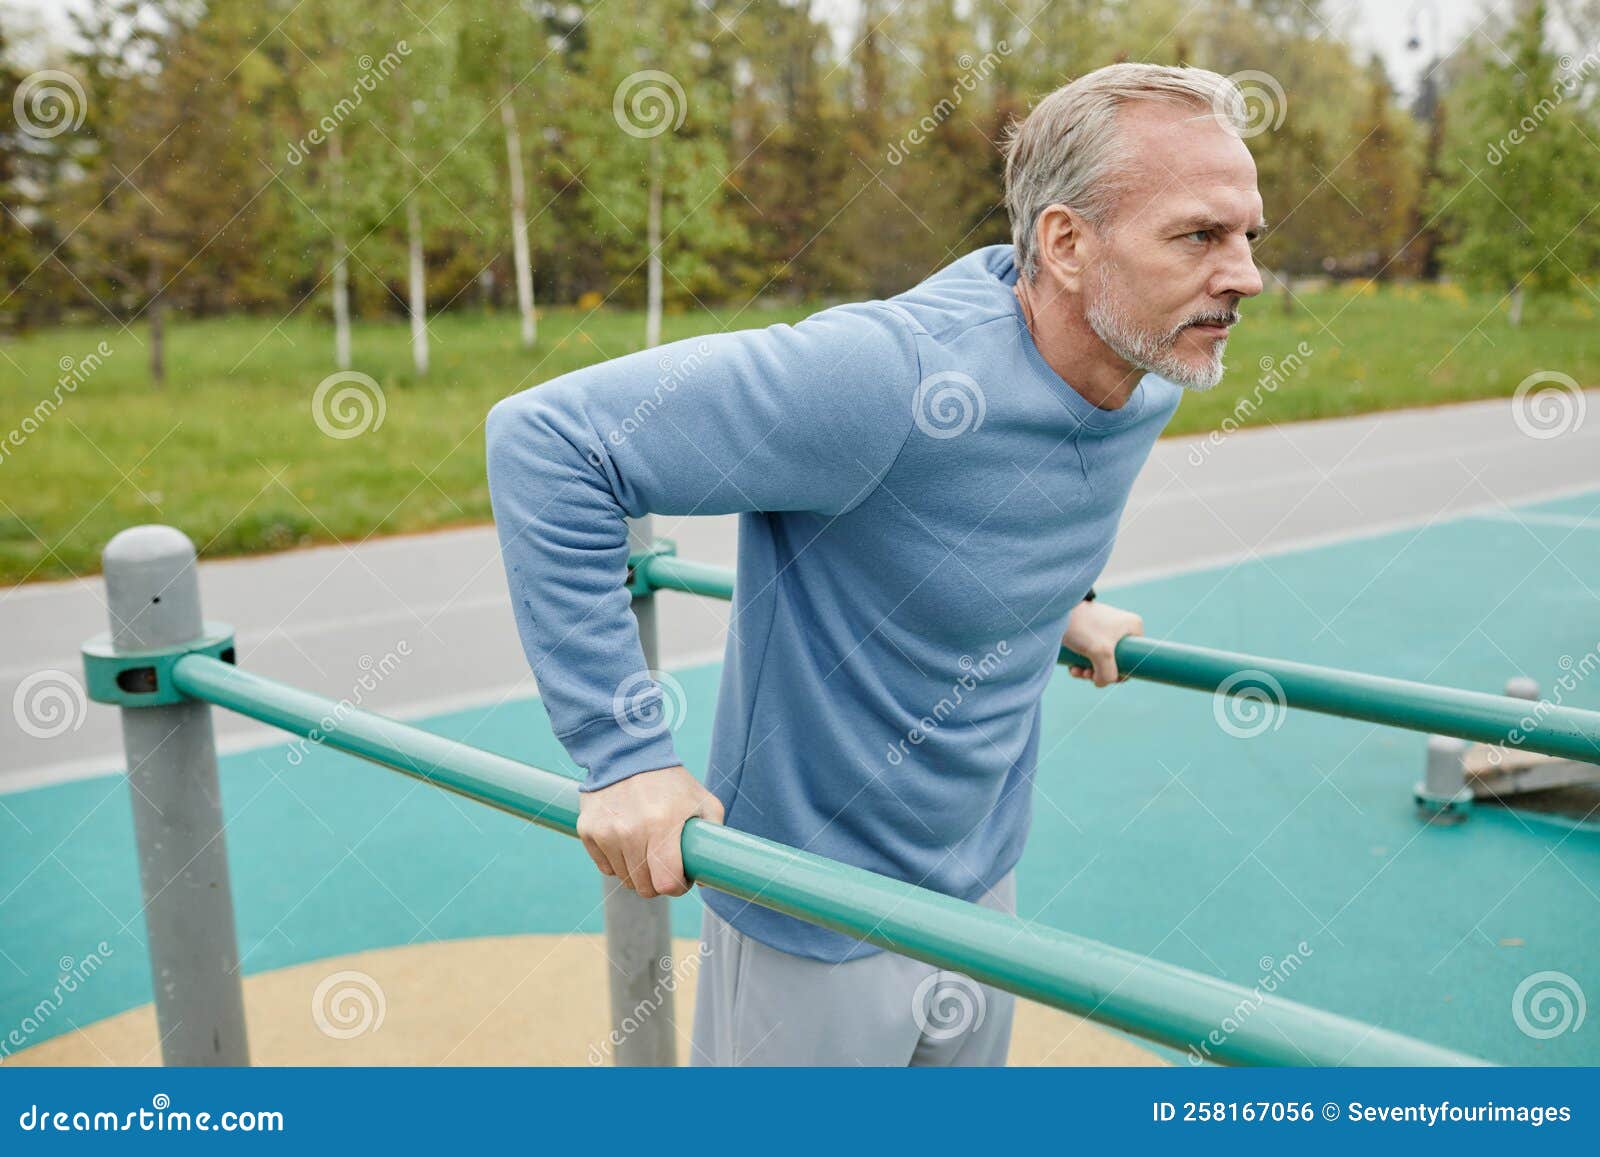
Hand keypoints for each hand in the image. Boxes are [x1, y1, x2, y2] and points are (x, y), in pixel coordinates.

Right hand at [576, 765, 724, 897]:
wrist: (626, 753)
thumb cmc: (670, 781)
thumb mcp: (702, 801)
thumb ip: (714, 835)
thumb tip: (707, 876)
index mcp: (663, 825)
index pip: (667, 884)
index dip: (677, 886)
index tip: (680, 876)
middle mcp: (632, 831)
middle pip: (644, 887)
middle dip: (657, 881)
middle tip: (663, 863)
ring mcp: (606, 832)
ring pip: (624, 878)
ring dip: (636, 870)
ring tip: (645, 846)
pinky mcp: (588, 830)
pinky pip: (604, 867)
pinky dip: (616, 861)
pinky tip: (625, 840)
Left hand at [1062, 599, 1143, 687]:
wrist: (1055, 610)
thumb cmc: (1082, 625)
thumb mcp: (1101, 653)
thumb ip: (1108, 674)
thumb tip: (1101, 682)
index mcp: (1133, 626)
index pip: (1135, 660)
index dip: (1121, 674)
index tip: (1104, 677)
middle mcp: (1122, 626)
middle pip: (1116, 661)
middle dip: (1100, 673)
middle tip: (1087, 675)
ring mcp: (1105, 629)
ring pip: (1101, 660)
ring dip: (1089, 671)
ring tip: (1077, 671)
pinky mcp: (1090, 632)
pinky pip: (1091, 654)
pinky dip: (1083, 664)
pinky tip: (1073, 667)